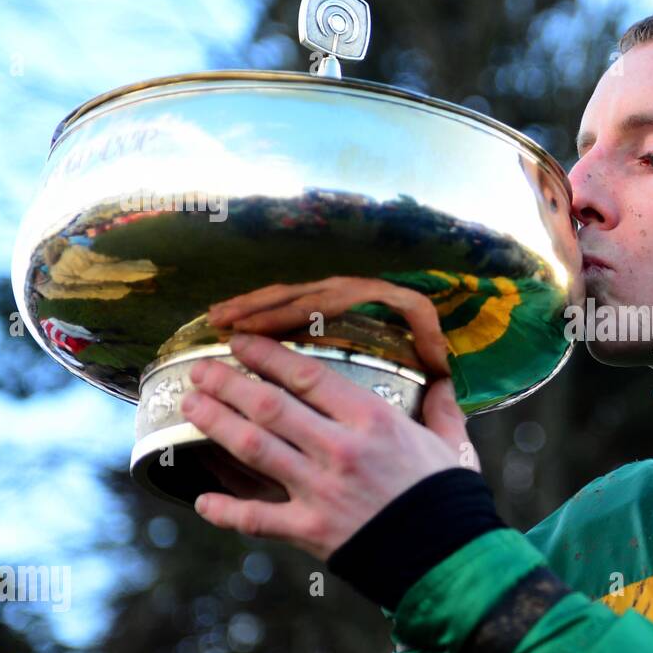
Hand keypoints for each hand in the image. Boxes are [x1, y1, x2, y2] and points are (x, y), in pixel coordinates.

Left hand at [180, 333, 476, 560]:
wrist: (449, 558)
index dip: (268, 355)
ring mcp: (320, 490)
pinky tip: (201, 500)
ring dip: (216, 424)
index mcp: (373, 421)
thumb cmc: (451, 496)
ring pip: (254, 449)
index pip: (308, 376)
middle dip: (228, 383)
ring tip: (191, 405)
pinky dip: (225, 511)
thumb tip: (443, 380)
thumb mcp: (452, 443)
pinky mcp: (310, 529)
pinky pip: (256, 519)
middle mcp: (340, 449)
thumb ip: (441, 408)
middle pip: (269, 407)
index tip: (241, 341)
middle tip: (200, 370)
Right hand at [208, 276, 450, 375]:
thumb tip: (437, 364)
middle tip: (218, 324)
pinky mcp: (321, 293)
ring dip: (249, 304)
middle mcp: (340, 288)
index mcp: (363, 295)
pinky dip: (256, 305)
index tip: (252, 331)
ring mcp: (328, 289)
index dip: (282, 317)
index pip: (316, 305)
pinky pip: (285, 298)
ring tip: (215, 319)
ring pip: (283, 294)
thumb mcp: (430, 324)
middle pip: (291, 296)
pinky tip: (231, 319)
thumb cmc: (426, 318)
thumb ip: (430, 340)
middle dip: (254, 308)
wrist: (437, 292)